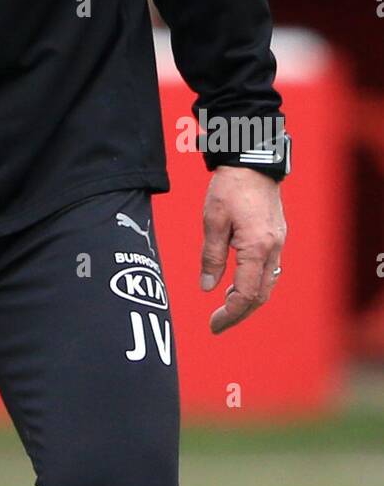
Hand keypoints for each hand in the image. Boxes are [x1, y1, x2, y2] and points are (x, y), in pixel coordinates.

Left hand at [200, 166, 285, 333]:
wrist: (252, 160)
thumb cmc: (230, 187)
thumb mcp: (212, 221)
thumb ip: (211, 256)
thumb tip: (207, 287)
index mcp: (257, 248)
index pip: (246, 295)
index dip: (230, 314)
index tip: (213, 325)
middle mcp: (273, 249)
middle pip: (260, 295)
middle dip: (239, 313)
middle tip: (217, 323)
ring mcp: (279, 243)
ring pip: (268, 284)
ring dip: (248, 300)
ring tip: (225, 306)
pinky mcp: (278, 236)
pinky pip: (270, 270)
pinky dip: (255, 283)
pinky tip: (239, 283)